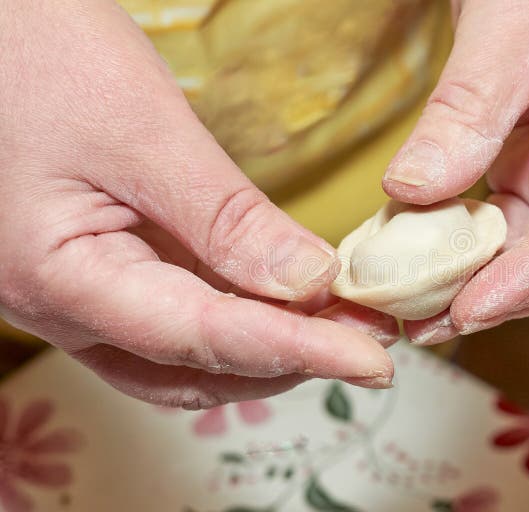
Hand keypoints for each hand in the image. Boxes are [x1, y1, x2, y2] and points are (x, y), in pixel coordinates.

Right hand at [0, 0, 396, 407]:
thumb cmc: (40, 55)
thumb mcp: (144, 132)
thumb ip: (226, 219)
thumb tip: (308, 282)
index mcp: (60, 280)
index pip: (205, 339)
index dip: (299, 354)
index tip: (374, 360)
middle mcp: (63, 308)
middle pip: (193, 368)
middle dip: (288, 363)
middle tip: (369, 341)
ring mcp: (78, 294)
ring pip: (182, 356)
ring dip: (265, 351)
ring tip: (339, 327)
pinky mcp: (98, 269)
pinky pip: (173, 317)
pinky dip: (237, 319)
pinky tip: (285, 302)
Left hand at [384, 0, 528, 342]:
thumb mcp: (515, 22)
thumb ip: (470, 107)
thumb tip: (415, 193)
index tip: (475, 307)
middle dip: (504, 292)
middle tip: (430, 324)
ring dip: (479, 279)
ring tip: (417, 309)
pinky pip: (506, 218)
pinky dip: (465, 245)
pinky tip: (423, 264)